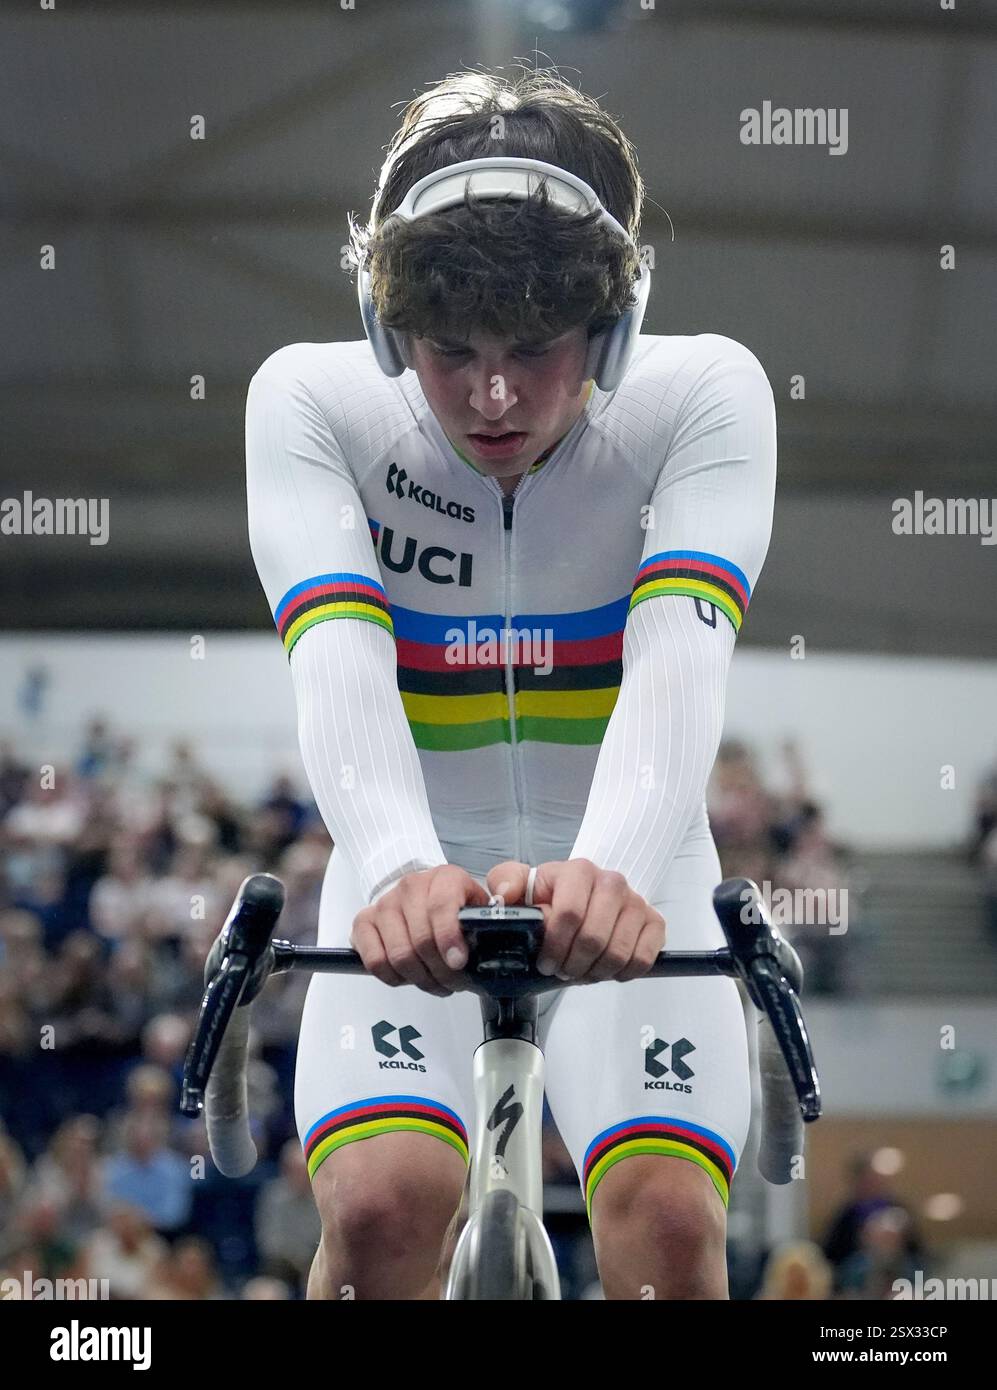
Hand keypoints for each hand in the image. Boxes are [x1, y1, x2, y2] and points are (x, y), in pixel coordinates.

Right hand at [351, 865, 490, 996]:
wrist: (420, 893)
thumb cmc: (452, 905)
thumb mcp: (478, 906)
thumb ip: (490, 918)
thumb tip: (499, 936)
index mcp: (444, 878)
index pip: (442, 906)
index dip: (449, 938)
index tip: (458, 962)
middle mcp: (411, 887)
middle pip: (421, 939)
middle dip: (440, 971)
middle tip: (453, 982)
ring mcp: (385, 903)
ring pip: (399, 955)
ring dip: (420, 978)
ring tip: (435, 981)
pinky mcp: (363, 922)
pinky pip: (375, 961)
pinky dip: (394, 977)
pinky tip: (409, 975)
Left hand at [485, 859, 664, 982]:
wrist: (585, 897)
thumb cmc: (551, 895)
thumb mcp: (520, 886)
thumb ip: (505, 883)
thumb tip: (504, 896)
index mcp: (579, 871)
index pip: (569, 914)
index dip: (555, 945)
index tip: (545, 962)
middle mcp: (612, 881)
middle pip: (593, 938)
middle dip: (573, 963)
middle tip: (564, 969)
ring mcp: (636, 902)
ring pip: (618, 953)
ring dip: (595, 971)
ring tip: (582, 969)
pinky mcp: (654, 922)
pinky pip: (643, 959)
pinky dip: (622, 973)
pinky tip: (605, 967)